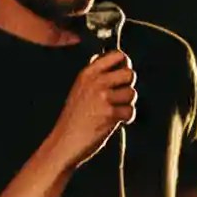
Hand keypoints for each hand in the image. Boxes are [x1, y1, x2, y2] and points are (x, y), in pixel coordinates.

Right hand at [47, 50, 136, 168]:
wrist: (65, 140)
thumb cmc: (74, 116)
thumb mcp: (80, 87)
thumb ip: (96, 74)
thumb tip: (118, 59)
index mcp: (88, 73)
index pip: (117, 55)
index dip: (124, 64)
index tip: (121, 76)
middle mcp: (96, 82)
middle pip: (130, 73)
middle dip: (128, 86)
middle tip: (119, 96)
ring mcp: (103, 98)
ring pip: (132, 93)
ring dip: (127, 104)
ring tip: (114, 111)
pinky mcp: (110, 114)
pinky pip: (130, 111)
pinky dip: (126, 118)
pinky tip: (115, 121)